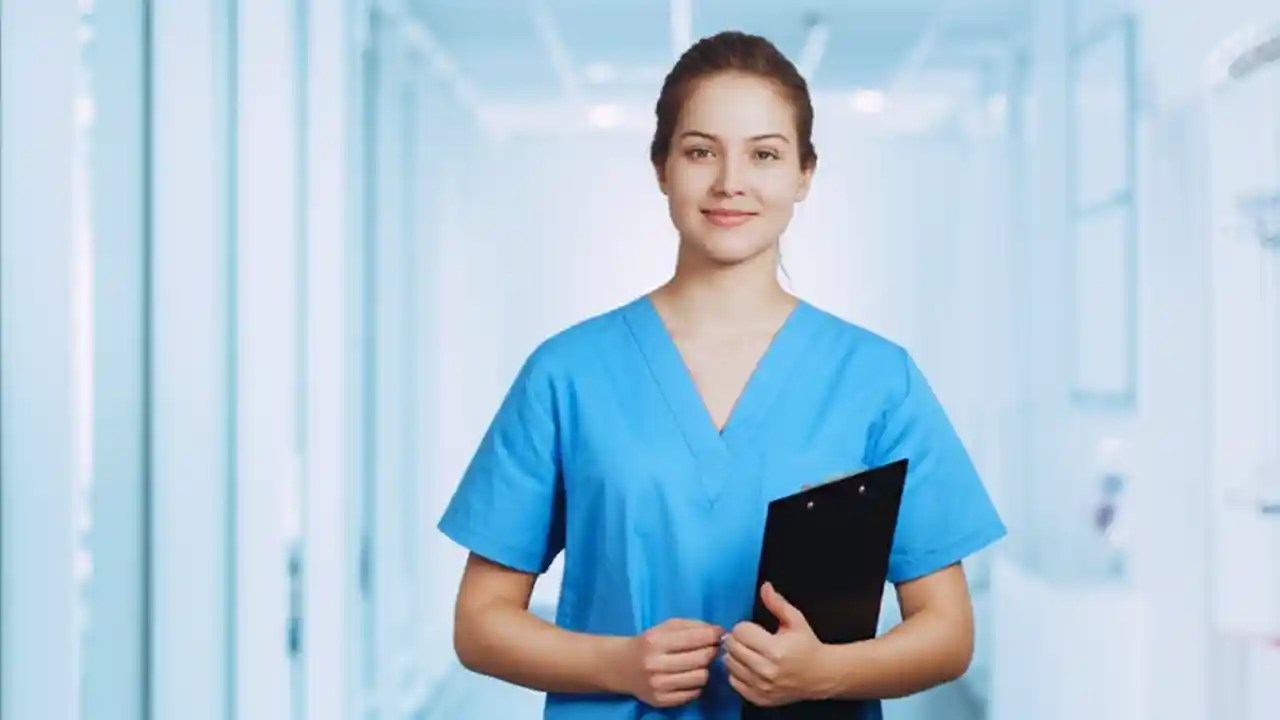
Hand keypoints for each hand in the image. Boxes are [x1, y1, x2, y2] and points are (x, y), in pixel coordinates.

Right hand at [622, 618, 722, 707]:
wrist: (621, 666)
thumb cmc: (648, 642)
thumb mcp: (665, 626)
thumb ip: (692, 626)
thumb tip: (718, 632)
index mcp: (656, 642)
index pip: (696, 638)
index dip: (713, 635)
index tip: (718, 633)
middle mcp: (656, 665)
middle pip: (702, 659)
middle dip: (711, 651)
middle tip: (710, 648)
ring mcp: (658, 685)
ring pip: (701, 677)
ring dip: (704, 668)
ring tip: (697, 663)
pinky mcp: (661, 700)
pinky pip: (694, 693)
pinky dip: (696, 684)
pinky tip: (688, 676)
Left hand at [723, 582, 828, 706]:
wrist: (821, 675)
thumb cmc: (807, 646)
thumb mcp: (796, 621)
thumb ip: (777, 604)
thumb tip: (765, 587)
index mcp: (775, 649)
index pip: (740, 632)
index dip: (745, 627)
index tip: (753, 629)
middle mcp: (766, 670)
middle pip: (731, 647)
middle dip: (738, 639)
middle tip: (750, 640)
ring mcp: (761, 686)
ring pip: (729, 664)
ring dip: (736, 656)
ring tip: (750, 652)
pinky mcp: (759, 698)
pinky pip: (733, 682)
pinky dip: (737, 673)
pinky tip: (749, 667)